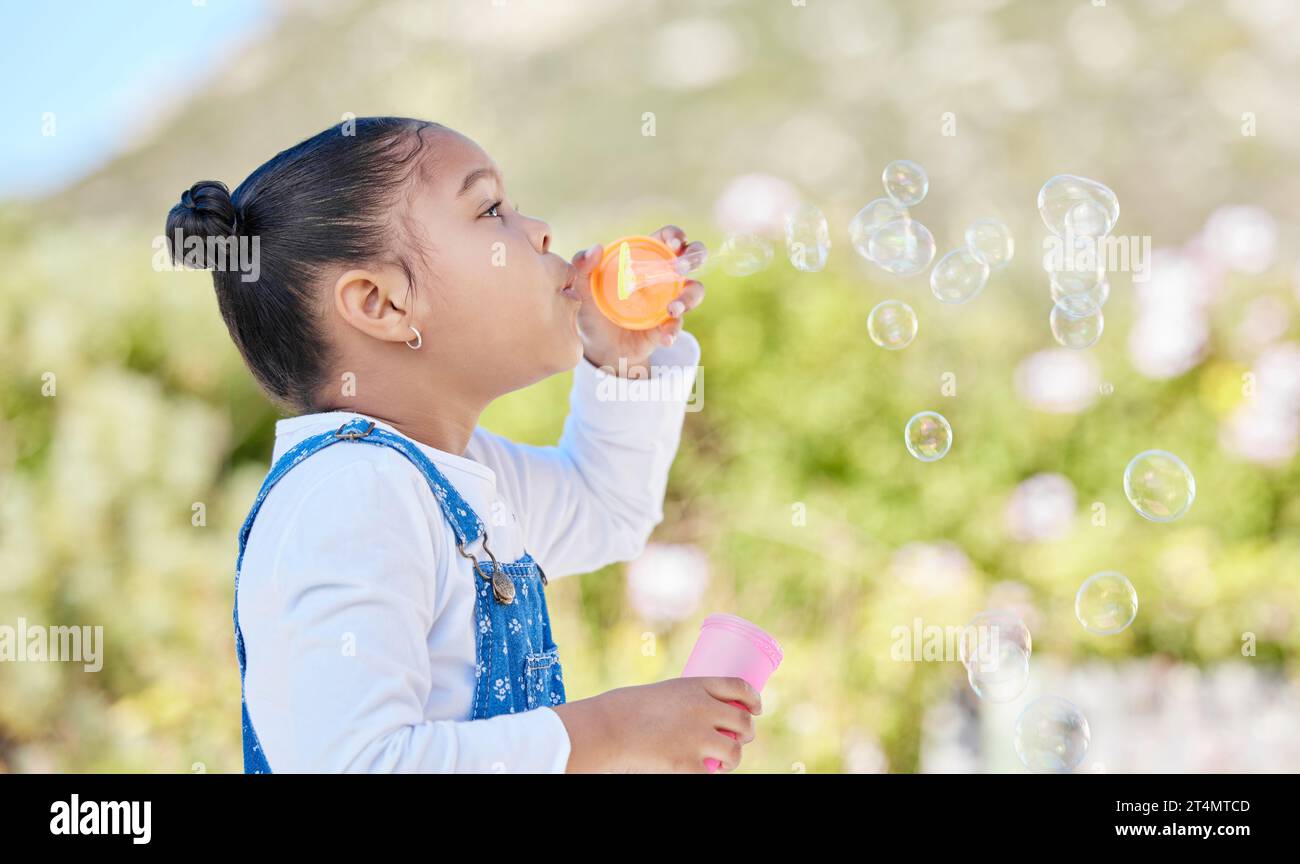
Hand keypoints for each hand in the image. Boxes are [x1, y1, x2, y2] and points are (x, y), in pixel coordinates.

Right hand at [553, 676, 760, 772]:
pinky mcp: (690, 763)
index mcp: (697, 685)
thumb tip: (702, 722)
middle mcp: (705, 709)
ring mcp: (699, 737)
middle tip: (739, 738)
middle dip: (746, 733)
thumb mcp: (663, 694)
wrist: (610, 728)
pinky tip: (706, 771)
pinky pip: (713, 774)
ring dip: (733, 757)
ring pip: (735, 752)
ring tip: (724, 760)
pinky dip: (710, 774)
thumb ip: (686, 705)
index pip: (740, 687)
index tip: (755, 708)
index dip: (753, 698)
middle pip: (743, 722)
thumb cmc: (628, 710)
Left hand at [571, 225, 706, 376]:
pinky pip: (678, 325)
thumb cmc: (593, 308)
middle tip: (680, 268)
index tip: (673, 243)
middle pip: (694, 257)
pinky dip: (674, 330)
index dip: (676, 235)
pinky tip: (664, 337)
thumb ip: (582, 266)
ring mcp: (670, 300)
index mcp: (645, 258)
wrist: (597, 346)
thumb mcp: (581, 288)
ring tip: (672, 309)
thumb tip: (597, 248)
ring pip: (695, 291)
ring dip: (688, 297)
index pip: (668, 238)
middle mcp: (663, 277)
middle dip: (695, 257)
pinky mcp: (668, 325)